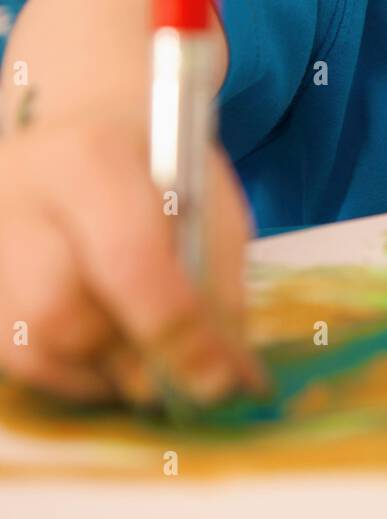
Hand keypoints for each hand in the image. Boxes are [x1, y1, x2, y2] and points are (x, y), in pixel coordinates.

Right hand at [0, 113, 268, 406]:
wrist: (83, 138)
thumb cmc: (155, 171)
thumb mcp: (206, 197)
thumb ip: (217, 279)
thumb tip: (234, 374)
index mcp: (91, 158)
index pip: (127, 257)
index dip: (174, 329)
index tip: (217, 380)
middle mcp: (17, 197)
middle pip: (59, 311)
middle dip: (130, 359)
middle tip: (181, 380)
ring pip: (33, 345)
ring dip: (102, 373)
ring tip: (146, 360)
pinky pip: (18, 359)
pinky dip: (73, 374)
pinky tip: (108, 355)